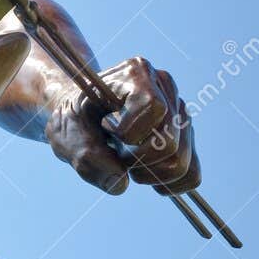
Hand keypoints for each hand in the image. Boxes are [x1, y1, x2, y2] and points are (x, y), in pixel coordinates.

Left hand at [45, 57, 200, 195]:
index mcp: (136, 73)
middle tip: (116, 152)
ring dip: (149, 174)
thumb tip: (120, 184)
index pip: (153, 107)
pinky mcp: (185, 136)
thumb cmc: (74, 120)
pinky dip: (169, 184)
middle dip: (137, 160)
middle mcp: (165, 87)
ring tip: (128, 162)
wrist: (82, 118)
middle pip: (169, 141)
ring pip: (180, 161)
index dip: (130, 131)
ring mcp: (179, 111)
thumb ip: (87, 157)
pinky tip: (148, 177)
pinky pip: (192, 174)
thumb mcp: (66, 134)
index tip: (106, 129)